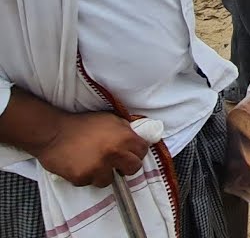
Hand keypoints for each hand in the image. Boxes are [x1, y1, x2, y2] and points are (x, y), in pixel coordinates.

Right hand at [34, 112, 149, 187]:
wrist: (52, 132)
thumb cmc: (82, 124)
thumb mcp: (110, 120)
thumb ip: (125, 130)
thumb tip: (137, 139)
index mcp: (124, 138)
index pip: (143, 151)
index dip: (136, 152)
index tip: (129, 153)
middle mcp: (114, 154)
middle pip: (133, 168)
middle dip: (126, 166)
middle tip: (115, 162)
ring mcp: (98, 167)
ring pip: (110, 180)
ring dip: (103, 174)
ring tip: (93, 163)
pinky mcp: (82, 177)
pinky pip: (90, 182)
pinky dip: (86, 176)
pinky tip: (80, 165)